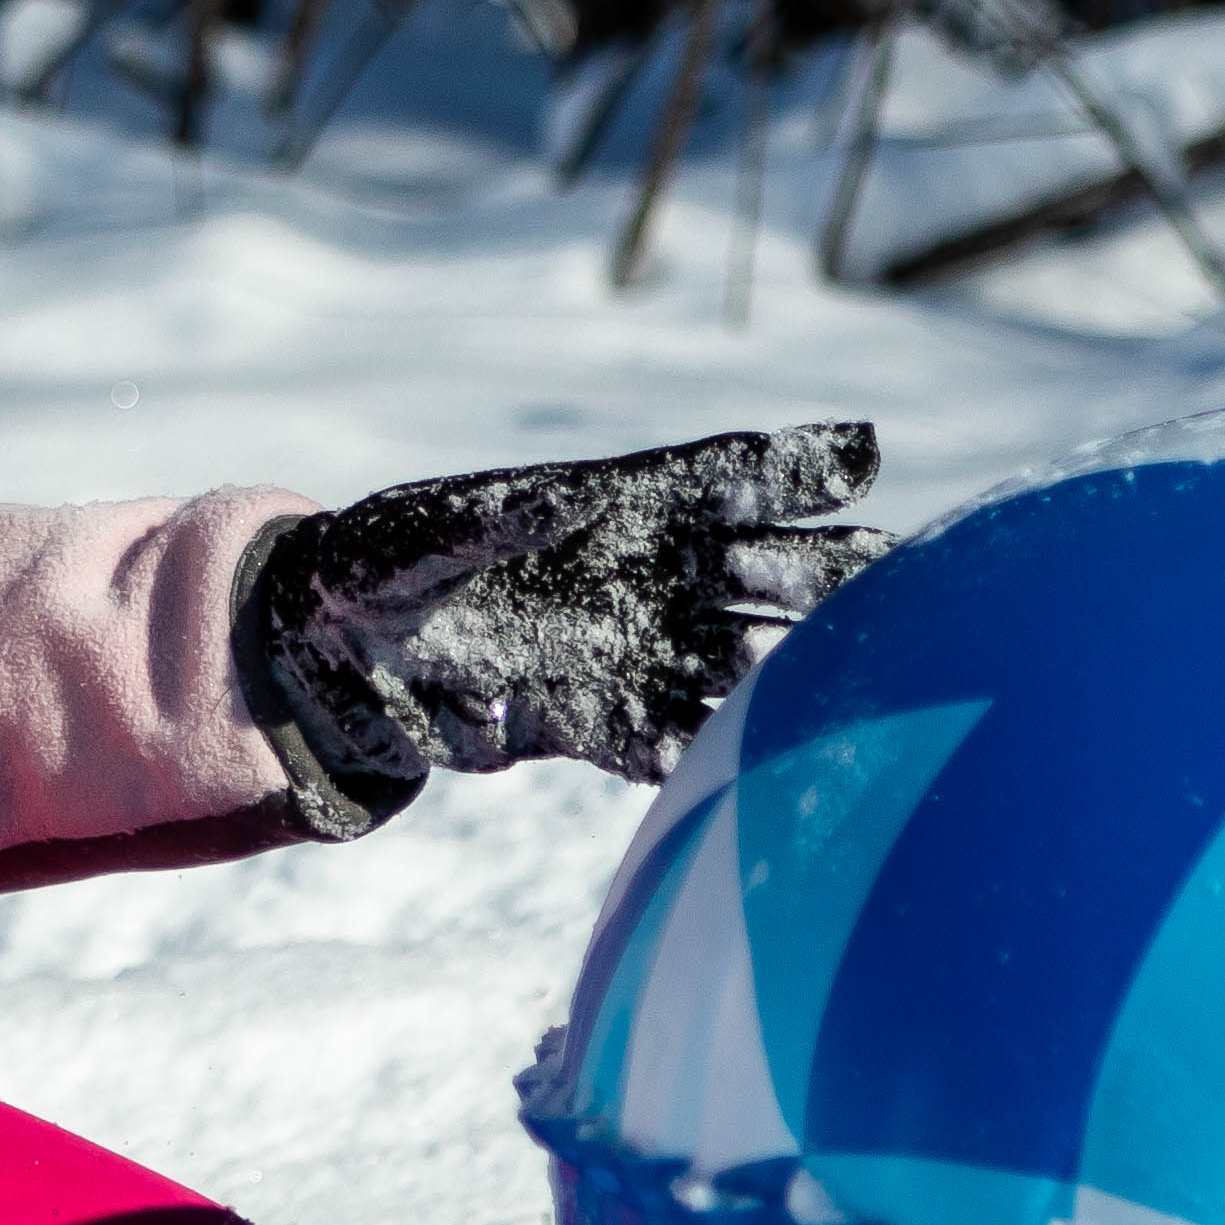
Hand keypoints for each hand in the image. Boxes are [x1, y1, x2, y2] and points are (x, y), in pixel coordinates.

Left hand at [237, 424, 886, 788]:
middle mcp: (633, 576)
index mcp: (604, 506)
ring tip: (862, 678)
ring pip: (731, 657)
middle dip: (824, 572)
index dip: (786, 469)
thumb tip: (554, 505)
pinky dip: (714, 751)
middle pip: (752, 569)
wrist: (327, 653)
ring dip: (790, 667)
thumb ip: (493, 521)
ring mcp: (623, 650)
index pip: (713, 479)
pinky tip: (769, 766)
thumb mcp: (423, 536)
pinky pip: (670, 738)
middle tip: (896, 578)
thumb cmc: (373, 561)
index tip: (864, 458)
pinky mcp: (594, 721)